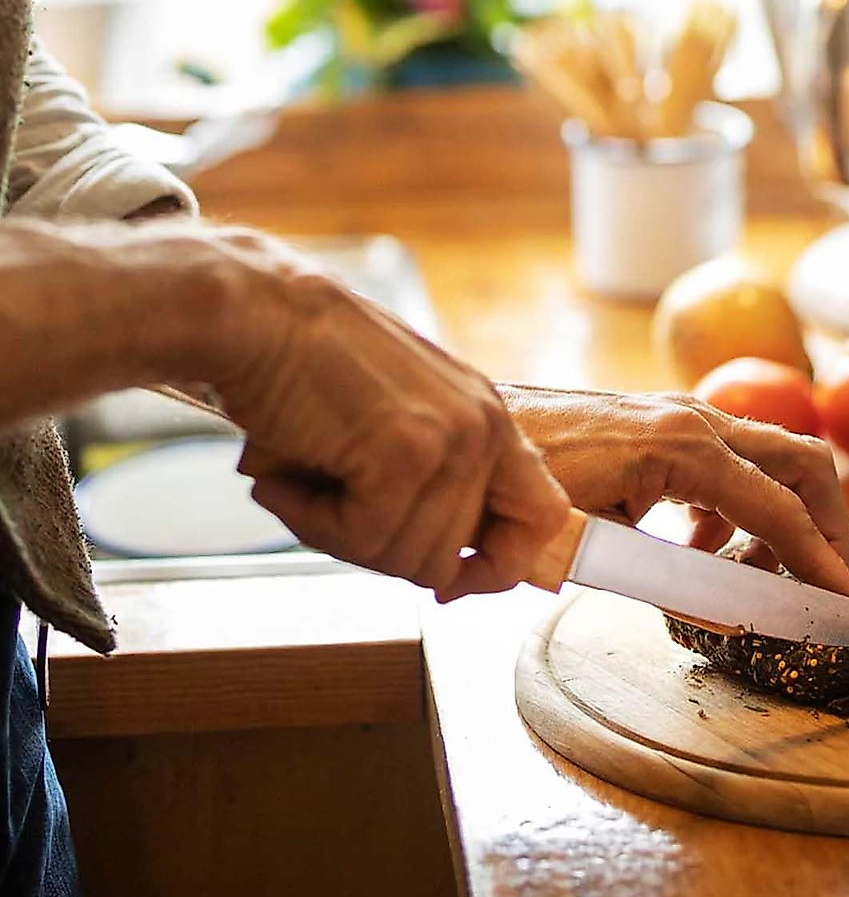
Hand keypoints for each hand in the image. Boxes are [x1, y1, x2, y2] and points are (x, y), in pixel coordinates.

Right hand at [194, 230, 569, 599]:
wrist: (258, 313)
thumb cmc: (310, 366)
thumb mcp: (401, 417)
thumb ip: (435, 481)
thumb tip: (448, 574)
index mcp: (488, 419)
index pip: (542, 515)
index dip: (500, 567)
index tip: (451, 583)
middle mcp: (483, 429)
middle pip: (448, 558)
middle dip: (376, 550)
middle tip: (326, 504)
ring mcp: (450, 442)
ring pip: (404, 559)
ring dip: (336, 534)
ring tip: (304, 478)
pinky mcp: (404, 456)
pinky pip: (362, 539)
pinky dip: (311, 522)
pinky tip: (287, 478)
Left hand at [499, 385, 848, 599]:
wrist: (472, 438)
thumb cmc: (517, 490)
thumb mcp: (592, 546)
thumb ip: (671, 580)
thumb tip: (738, 615)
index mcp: (683, 446)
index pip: (779, 510)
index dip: (820, 565)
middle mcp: (694, 419)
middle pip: (801, 464)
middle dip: (827, 527)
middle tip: (828, 585)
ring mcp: (679, 415)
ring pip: (770, 458)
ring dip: (781, 517)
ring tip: (752, 576)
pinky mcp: (661, 423)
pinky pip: (729, 461)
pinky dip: (737, 505)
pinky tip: (698, 545)